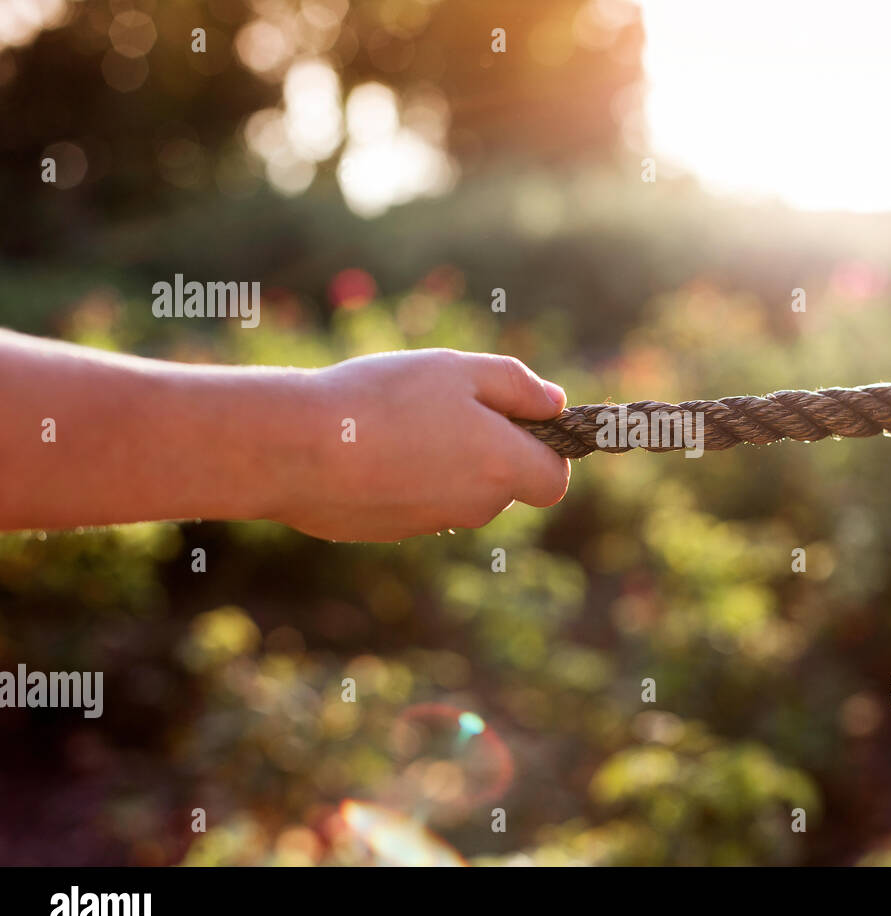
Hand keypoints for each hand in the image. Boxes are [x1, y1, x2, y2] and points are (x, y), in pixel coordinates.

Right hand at [279, 349, 569, 540]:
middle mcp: (476, 507)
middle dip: (489, 448)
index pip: (553, 479)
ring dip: (443, 459)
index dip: (544, 448)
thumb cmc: (385, 399)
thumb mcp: (460, 370)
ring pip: (458, 490)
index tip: (514, 414)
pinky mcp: (391, 531)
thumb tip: (555, 404)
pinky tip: (368, 445)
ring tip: (395, 418)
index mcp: (503, 468)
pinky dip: (405, 476)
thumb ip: (518, 386)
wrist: (296, 450)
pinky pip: (416, 500)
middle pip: (503, 482)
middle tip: (441, 403)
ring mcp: (432, 524)